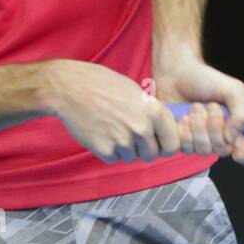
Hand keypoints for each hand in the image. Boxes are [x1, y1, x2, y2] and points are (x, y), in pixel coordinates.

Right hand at [45, 60, 181, 163]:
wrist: (70, 88)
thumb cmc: (102, 84)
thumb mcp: (135, 91)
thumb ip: (151, 113)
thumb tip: (162, 131)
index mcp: (154, 111)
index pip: (172, 144)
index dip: (165, 145)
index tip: (158, 144)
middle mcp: (142, 128)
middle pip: (152, 155)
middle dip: (142, 149)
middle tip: (129, 134)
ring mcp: (123, 141)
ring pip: (131, 157)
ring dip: (124, 149)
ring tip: (111, 127)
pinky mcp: (105, 150)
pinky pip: (114, 159)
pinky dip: (108, 150)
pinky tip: (100, 132)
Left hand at [153, 46, 243, 166]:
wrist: (176, 73)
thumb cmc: (205, 79)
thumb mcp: (233, 89)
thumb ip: (242, 113)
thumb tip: (232, 138)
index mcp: (237, 128)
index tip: (237, 139)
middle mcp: (220, 138)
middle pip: (223, 150)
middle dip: (216, 127)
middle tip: (210, 106)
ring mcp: (200, 142)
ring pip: (204, 150)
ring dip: (199, 126)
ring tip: (195, 106)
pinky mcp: (182, 142)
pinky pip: (186, 149)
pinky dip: (185, 131)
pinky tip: (183, 116)